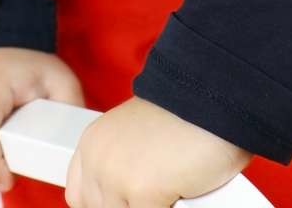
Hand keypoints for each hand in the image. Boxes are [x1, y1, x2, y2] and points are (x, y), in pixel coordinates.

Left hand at [65, 95, 254, 207]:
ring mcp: (115, 176)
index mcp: (93, 143)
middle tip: (157, 189)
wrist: (212, 95)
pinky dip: (171, 207)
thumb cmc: (186, 120)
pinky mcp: (140, 190)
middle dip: (131, 204)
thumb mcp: (138, 141)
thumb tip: (128, 199)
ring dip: (149, 205)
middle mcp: (97, 158)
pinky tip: (182, 189)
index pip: (79, 196)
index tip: (127, 199)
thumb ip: (122, 167)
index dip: (105, 202)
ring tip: (170, 186)